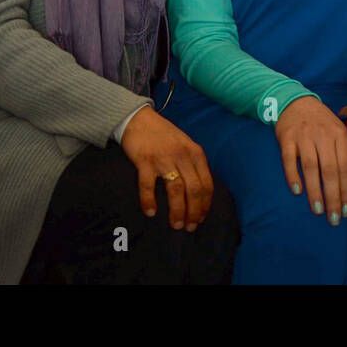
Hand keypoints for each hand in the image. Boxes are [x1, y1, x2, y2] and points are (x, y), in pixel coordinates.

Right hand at [120, 106, 214, 231]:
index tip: (200, 218)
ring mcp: (163, 158)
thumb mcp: (186, 145)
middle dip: (193, 212)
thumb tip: (199, 194)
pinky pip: (148, 185)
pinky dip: (149, 201)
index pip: (207, 184)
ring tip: (175, 225)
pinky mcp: (145, 160)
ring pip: (175, 189)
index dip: (205, 205)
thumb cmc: (164, 135)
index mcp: (196, 153)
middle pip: (194, 189)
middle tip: (189, 227)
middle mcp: (182, 155)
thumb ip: (193, 164)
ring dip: (177, 211)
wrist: (139, 119)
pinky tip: (150, 212)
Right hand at [274, 96, 346, 224]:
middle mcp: (324, 135)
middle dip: (335, 197)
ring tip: (318, 211)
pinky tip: (297, 192)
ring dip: (315, 192)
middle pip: (331, 170)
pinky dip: (293, 176)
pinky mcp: (287, 138)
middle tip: (336, 218)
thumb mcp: (340, 134)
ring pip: (311, 168)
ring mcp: (304, 136)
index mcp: (341, 135)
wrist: (297, 103)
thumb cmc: (323, 125)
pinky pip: (289, 160)